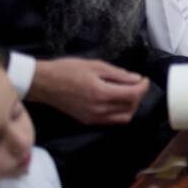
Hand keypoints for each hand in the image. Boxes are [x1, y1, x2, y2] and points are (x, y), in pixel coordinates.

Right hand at [29, 58, 148, 126]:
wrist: (44, 83)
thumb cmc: (67, 70)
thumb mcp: (95, 65)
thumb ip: (118, 74)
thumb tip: (136, 79)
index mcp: (101, 93)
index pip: (133, 94)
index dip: (143, 86)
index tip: (144, 79)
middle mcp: (99, 109)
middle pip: (131, 107)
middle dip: (139, 95)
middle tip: (136, 83)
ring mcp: (93, 118)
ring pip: (124, 117)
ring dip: (131, 106)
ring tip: (127, 92)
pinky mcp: (88, 121)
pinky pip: (112, 121)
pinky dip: (119, 112)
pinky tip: (116, 100)